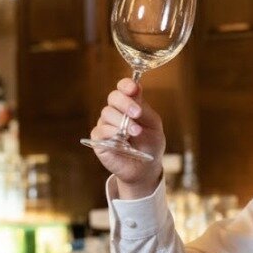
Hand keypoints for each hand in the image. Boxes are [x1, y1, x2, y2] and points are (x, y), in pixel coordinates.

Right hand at [89, 77, 165, 197]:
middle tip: (136, 113)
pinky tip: (123, 139)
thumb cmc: (150, 143)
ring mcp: (106, 124)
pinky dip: (112, 132)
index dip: (126, 85)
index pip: (123, 88)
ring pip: (107, 113)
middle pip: (113, 97)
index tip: (133, 88)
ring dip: (122, 121)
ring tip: (136, 132)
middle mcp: (116, 111)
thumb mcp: (153, 125)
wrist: (146, 167)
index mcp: (130, 104)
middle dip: (125, 102)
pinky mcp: (99, 139)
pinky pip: (101, 130)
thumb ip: (144, 109)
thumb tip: (136, 90)